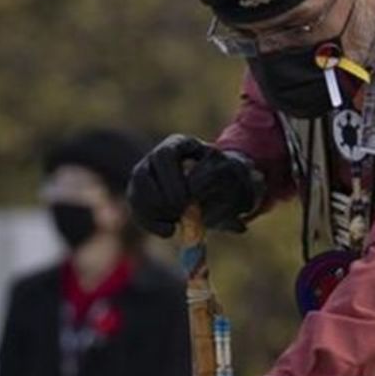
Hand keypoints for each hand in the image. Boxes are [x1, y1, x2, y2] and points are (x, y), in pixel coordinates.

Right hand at [126, 134, 261, 237]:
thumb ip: (228, 196)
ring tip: (176, 222)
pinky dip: (149, 222)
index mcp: (179, 144)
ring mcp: (143, 173)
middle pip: (144, 172)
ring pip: (137, 190)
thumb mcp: (226, 182)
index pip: (164, 155)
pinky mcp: (137, 192)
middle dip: (162, 198)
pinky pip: (135, 206)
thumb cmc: (218, 179)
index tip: (186, 201)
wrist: (208, 183)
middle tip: (180, 213)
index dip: (172, 180)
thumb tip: (239, 227)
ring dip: (154, 210)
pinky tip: (169, 231)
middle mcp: (155, 156)